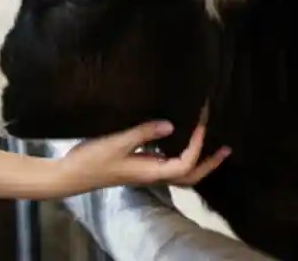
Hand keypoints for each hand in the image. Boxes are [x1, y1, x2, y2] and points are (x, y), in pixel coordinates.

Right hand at [54, 116, 230, 193]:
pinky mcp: (138, 166)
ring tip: (210, 145)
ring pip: (181, 172)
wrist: (71, 175)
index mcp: (152, 171)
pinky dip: (181, 154)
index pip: (185, 163)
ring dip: (198, 160)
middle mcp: (153, 174)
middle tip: (227, 148)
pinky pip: (168, 163)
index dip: (198, 144)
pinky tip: (178, 140)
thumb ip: (144, 132)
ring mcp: (146, 172)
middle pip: (190, 176)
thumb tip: (171, 125)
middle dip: (210, 163)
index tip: (202, 122)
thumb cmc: (92, 160)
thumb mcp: (117, 142)